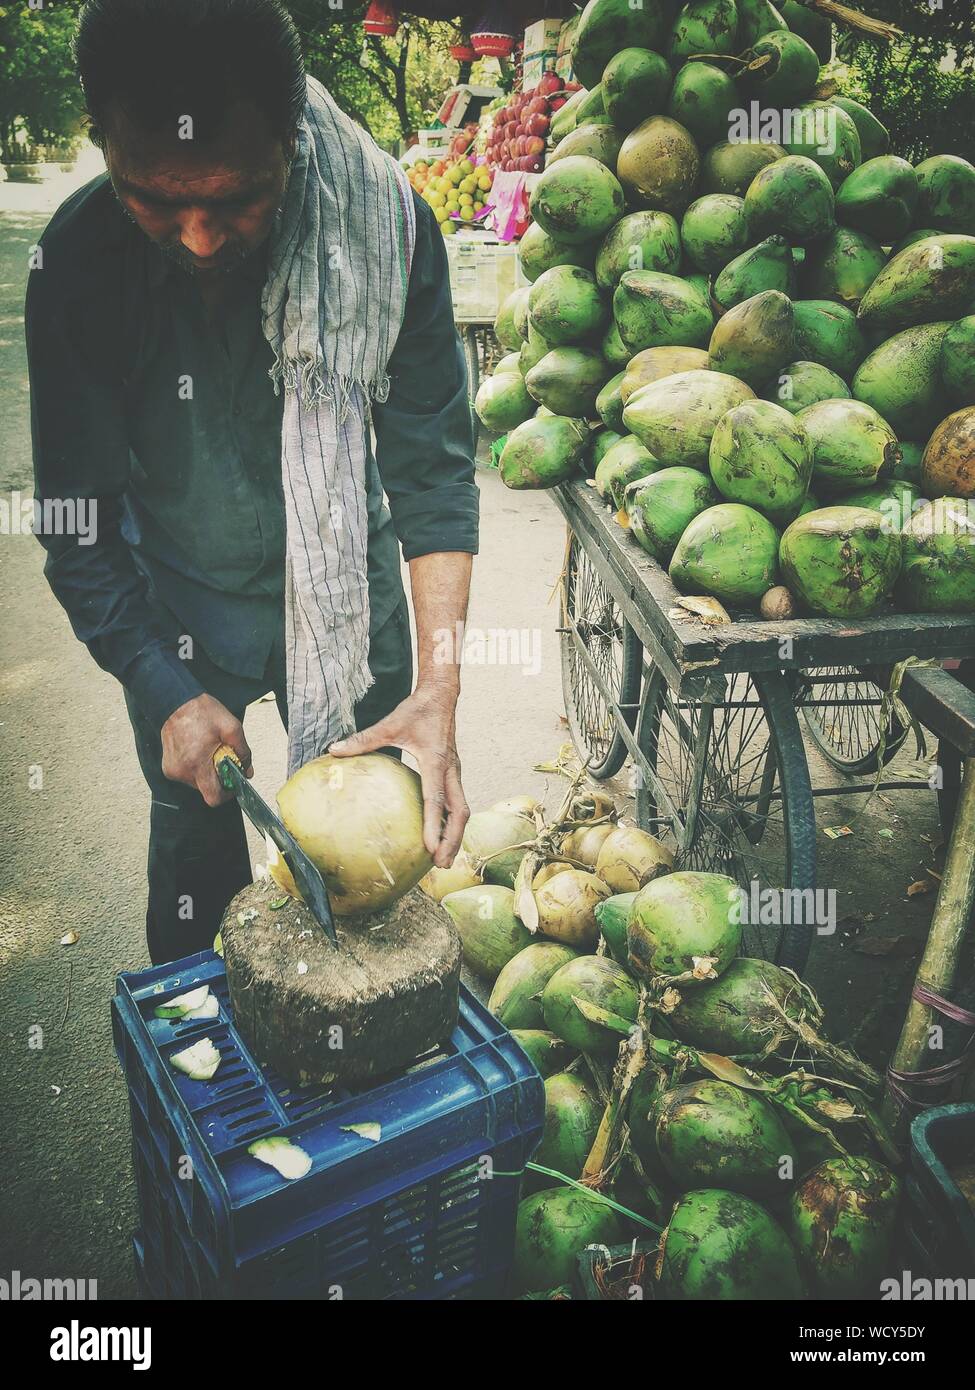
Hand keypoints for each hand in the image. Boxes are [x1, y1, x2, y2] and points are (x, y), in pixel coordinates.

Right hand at [160, 693, 251, 806]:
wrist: (174, 702)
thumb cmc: (200, 712)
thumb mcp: (231, 727)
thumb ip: (243, 751)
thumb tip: (247, 769)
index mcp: (197, 763)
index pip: (213, 797)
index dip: (227, 793)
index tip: (232, 782)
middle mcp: (182, 771)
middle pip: (207, 790)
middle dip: (218, 777)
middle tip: (221, 758)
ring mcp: (173, 771)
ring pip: (197, 783)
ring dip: (207, 771)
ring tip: (207, 750)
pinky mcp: (168, 768)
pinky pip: (188, 775)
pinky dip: (196, 767)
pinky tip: (197, 750)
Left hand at [330, 683, 468, 867]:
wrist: (441, 696)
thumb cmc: (416, 711)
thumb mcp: (389, 724)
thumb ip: (363, 739)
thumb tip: (334, 750)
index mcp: (436, 762)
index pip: (436, 799)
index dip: (434, 825)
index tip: (429, 848)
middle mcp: (451, 771)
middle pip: (460, 813)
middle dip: (452, 840)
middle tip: (441, 864)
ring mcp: (455, 774)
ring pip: (462, 810)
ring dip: (456, 836)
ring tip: (444, 860)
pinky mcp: (454, 774)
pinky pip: (458, 804)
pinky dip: (452, 823)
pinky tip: (442, 838)